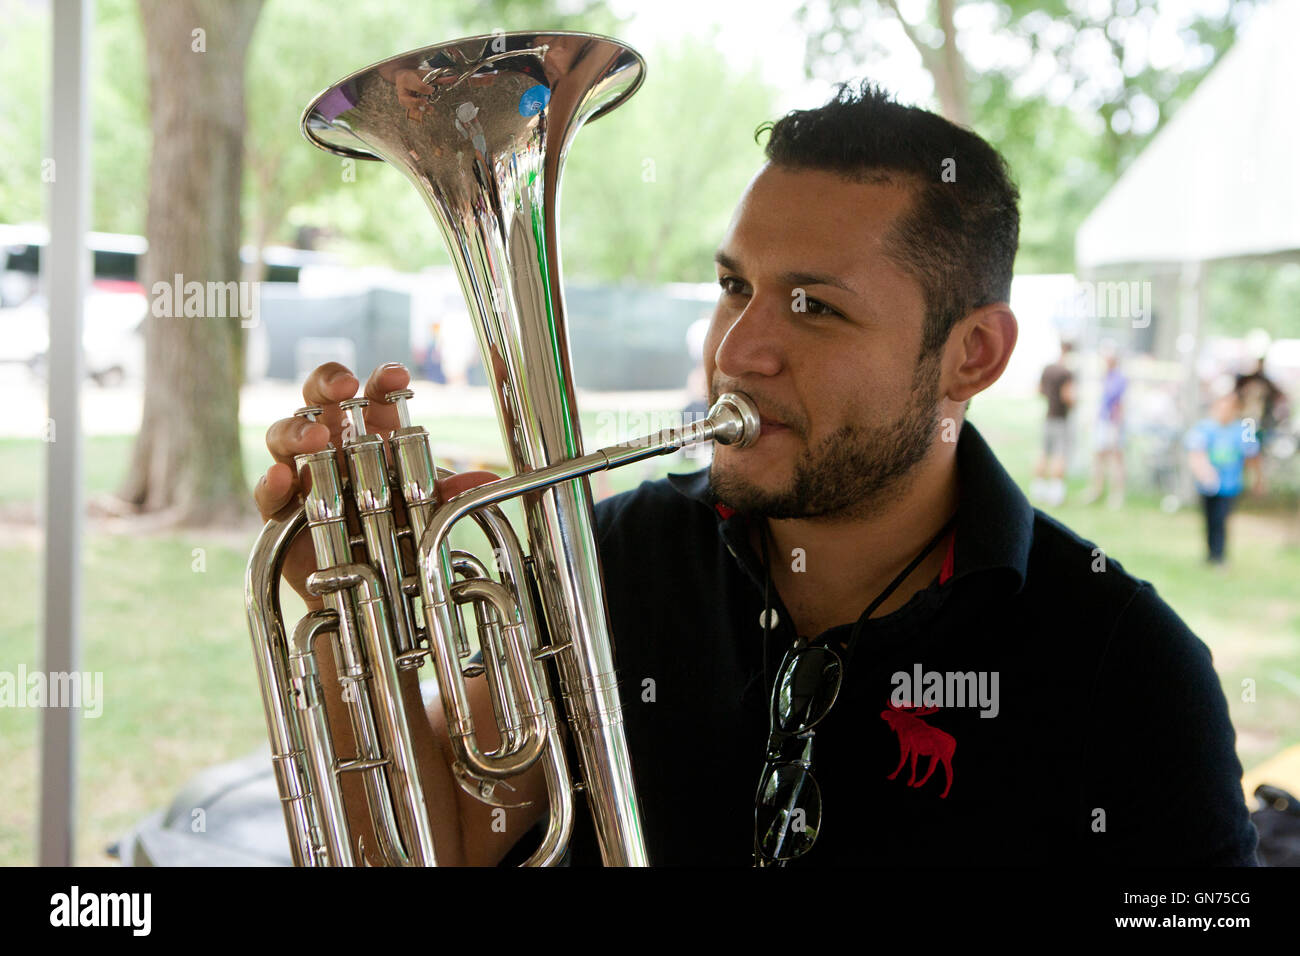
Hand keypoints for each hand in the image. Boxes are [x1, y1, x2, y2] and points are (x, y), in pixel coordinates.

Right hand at [254, 361, 498, 605]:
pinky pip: (267, 490)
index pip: (374, 396)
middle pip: (318, 399)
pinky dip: (272, 480)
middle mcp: (332, 445)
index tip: (398, 377)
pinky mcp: (279, 509)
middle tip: (344, 387)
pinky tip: (285, 477)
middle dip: (328, 383)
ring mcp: (301, 473)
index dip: (383, 381)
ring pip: (285, 435)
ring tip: (317, 439)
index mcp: (372, 435)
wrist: (370, 588)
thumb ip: (451, 493)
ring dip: (298, 430)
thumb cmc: (398, 533)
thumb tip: (485, 479)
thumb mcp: (428, 512)